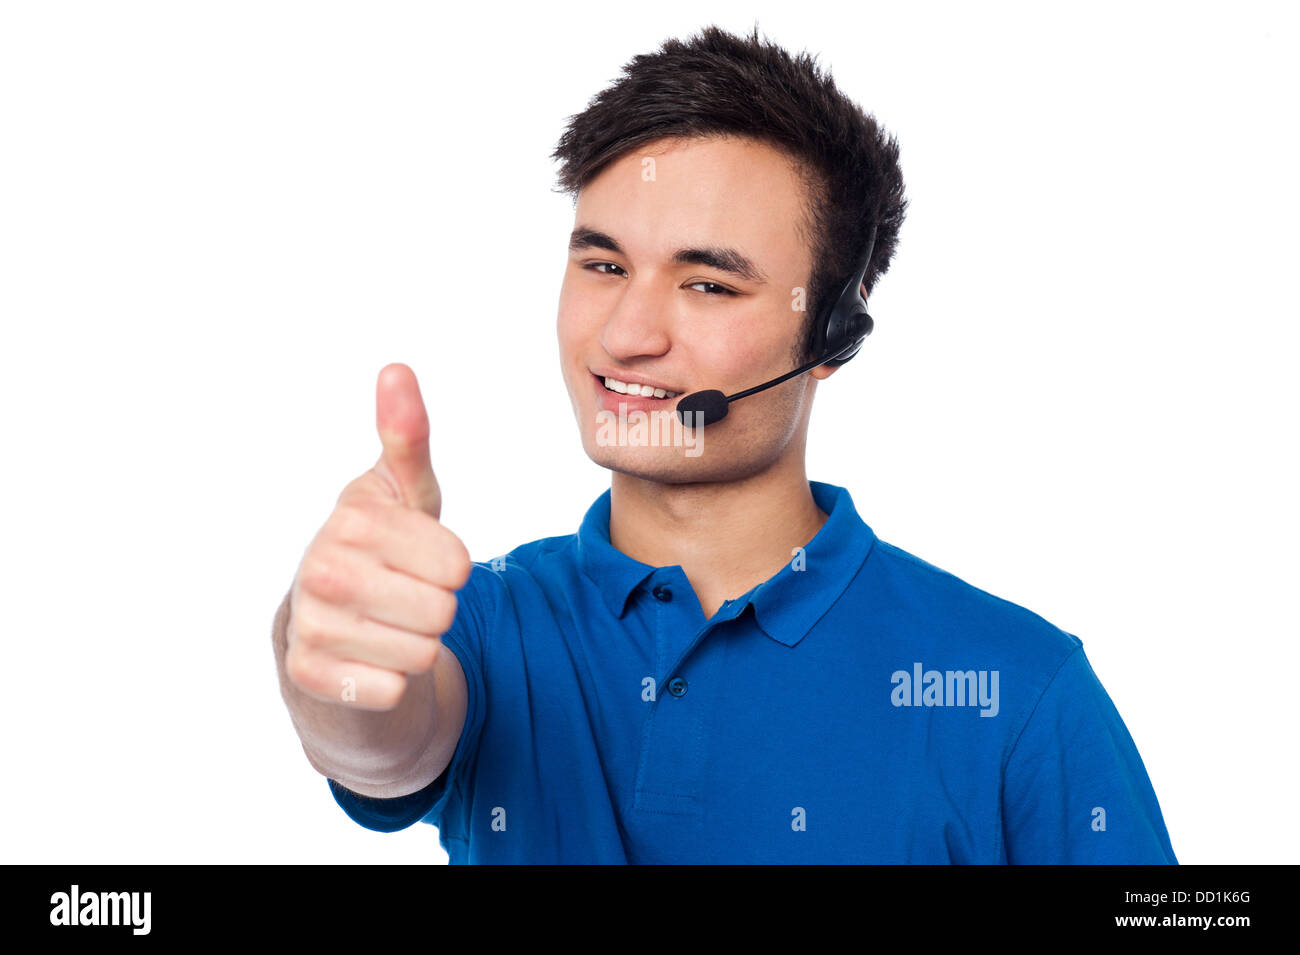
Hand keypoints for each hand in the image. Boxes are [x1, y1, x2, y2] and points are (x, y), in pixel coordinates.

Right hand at [285, 363, 471, 709]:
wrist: (332, 630)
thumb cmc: (382, 551)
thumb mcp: (403, 494)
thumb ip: (406, 436)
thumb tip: (396, 368)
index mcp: (353, 519)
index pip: (457, 562)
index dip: (451, 567)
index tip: (420, 560)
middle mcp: (322, 569)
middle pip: (443, 609)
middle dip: (437, 608)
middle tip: (406, 597)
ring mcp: (311, 624)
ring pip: (423, 652)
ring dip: (418, 645)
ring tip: (389, 626)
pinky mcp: (310, 676)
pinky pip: (395, 690)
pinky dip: (395, 683)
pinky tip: (371, 661)